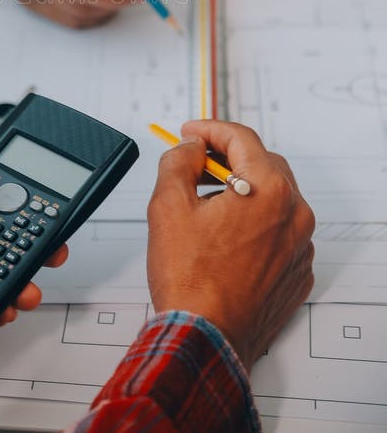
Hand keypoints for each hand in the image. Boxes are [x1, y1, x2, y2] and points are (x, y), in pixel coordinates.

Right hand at [146, 120, 314, 371]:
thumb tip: (190, 147)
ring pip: (273, 198)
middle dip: (228, 158)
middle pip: (262, 164)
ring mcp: (300, 245)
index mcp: (268, 189)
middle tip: (195, 164)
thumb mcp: (167, 205)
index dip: (209, 129)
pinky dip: (255, 223)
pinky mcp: (297, 271)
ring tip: (207, 203)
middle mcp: (295, 213)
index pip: (241, 138)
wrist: (205, 339)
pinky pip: (279, 231)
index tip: (189, 133)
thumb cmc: (189, 279)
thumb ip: (178, 161)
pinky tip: (225, 236)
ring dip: (243, 190)